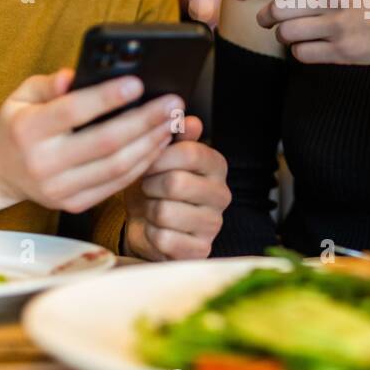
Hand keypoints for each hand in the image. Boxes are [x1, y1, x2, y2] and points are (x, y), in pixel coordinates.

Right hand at [0, 68, 179, 223]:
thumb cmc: (18, 124)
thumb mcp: (23, 96)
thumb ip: (49, 84)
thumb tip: (74, 75)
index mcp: (27, 130)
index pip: (73, 111)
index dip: (108, 97)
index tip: (138, 83)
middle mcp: (42, 163)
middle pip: (105, 142)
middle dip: (145, 120)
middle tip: (172, 103)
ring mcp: (59, 188)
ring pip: (117, 166)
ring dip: (151, 143)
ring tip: (171, 122)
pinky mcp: (74, 203)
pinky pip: (117, 184)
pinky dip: (142, 163)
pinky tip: (157, 144)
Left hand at [123, 115, 230, 259]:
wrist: (148, 225)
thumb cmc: (155, 186)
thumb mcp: (161, 157)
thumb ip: (174, 135)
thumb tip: (190, 119)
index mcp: (216, 165)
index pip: (190, 152)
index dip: (160, 157)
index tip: (149, 163)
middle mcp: (221, 194)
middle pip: (175, 182)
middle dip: (150, 186)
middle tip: (149, 188)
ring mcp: (213, 224)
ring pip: (165, 212)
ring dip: (149, 211)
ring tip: (152, 208)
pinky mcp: (200, 250)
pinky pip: (163, 238)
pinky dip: (150, 234)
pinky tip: (155, 230)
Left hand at [234, 0, 369, 85]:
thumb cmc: (366, 5)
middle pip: (278, 9)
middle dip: (265, 18)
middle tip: (267, 21)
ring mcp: (337, 24)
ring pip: (286, 33)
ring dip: (282, 36)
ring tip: (292, 33)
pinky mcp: (340, 50)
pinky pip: (301, 53)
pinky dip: (299, 52)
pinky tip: (311, 46)